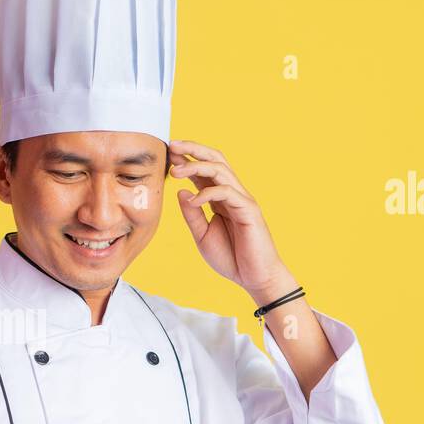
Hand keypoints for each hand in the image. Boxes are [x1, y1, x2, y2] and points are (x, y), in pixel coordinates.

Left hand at [170, 138, 298, 305]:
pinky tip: (192, 200)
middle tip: (172, 145)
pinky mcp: (249, 210)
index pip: (204, 171)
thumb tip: (181, 191)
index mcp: (221, 198)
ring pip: (221, 171)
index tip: (168, 152)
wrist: (255, 278)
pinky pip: (227, 193)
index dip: (186, 159)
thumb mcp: (202, 235)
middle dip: (193, 150)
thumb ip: (191, 214)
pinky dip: (207, 193)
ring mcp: (242, 200)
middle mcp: (233, 193)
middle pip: (215, 160)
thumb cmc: (231, 257)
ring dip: (197, 166)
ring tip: (175, 170)